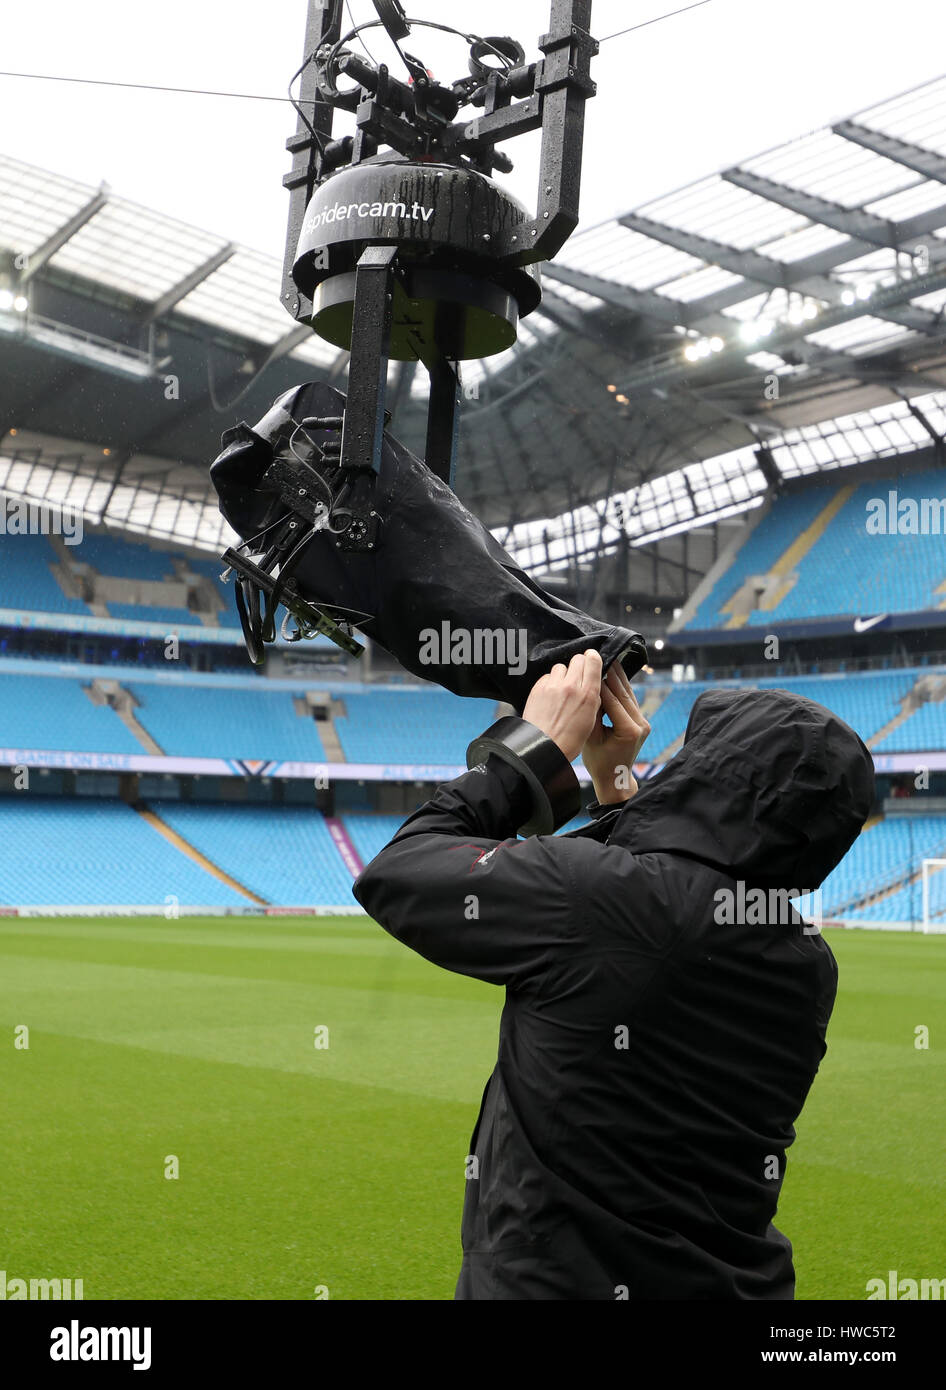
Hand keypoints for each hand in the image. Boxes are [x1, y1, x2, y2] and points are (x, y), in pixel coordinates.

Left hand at [521, 650, 602, 763]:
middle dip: (578, 666)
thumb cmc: (569, 740)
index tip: (592, 659)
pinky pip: (547, 676)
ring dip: (562, 675)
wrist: (544, 747)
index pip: (593, 661)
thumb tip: (592, 683)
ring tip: (561, 690)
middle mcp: (571, 686)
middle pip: (577, 659)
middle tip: (577, 677)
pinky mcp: (538, 688)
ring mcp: (553, 686)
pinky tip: (550, 696)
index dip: (593, 658)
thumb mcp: (591, 720)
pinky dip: (549, 683)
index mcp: (588, 695)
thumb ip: (592, 698)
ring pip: (561, 667)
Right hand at [582, 660, 649, 803]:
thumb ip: (593, 715)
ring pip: (629, 695)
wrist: (614, 778)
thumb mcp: (591, 738)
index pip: (614, 702)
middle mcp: (641, 725)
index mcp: (629, 731)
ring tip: (609, 660)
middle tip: (602, 656)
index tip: (592, 668)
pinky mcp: (642, 722)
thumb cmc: (599, 762)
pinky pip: (630, 701)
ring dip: (619, 678)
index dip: (602, 684)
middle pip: (624, 695)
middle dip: (612, 675)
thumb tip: (590, 691)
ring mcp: (644, 723)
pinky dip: (622, 688)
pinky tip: (614, 675)